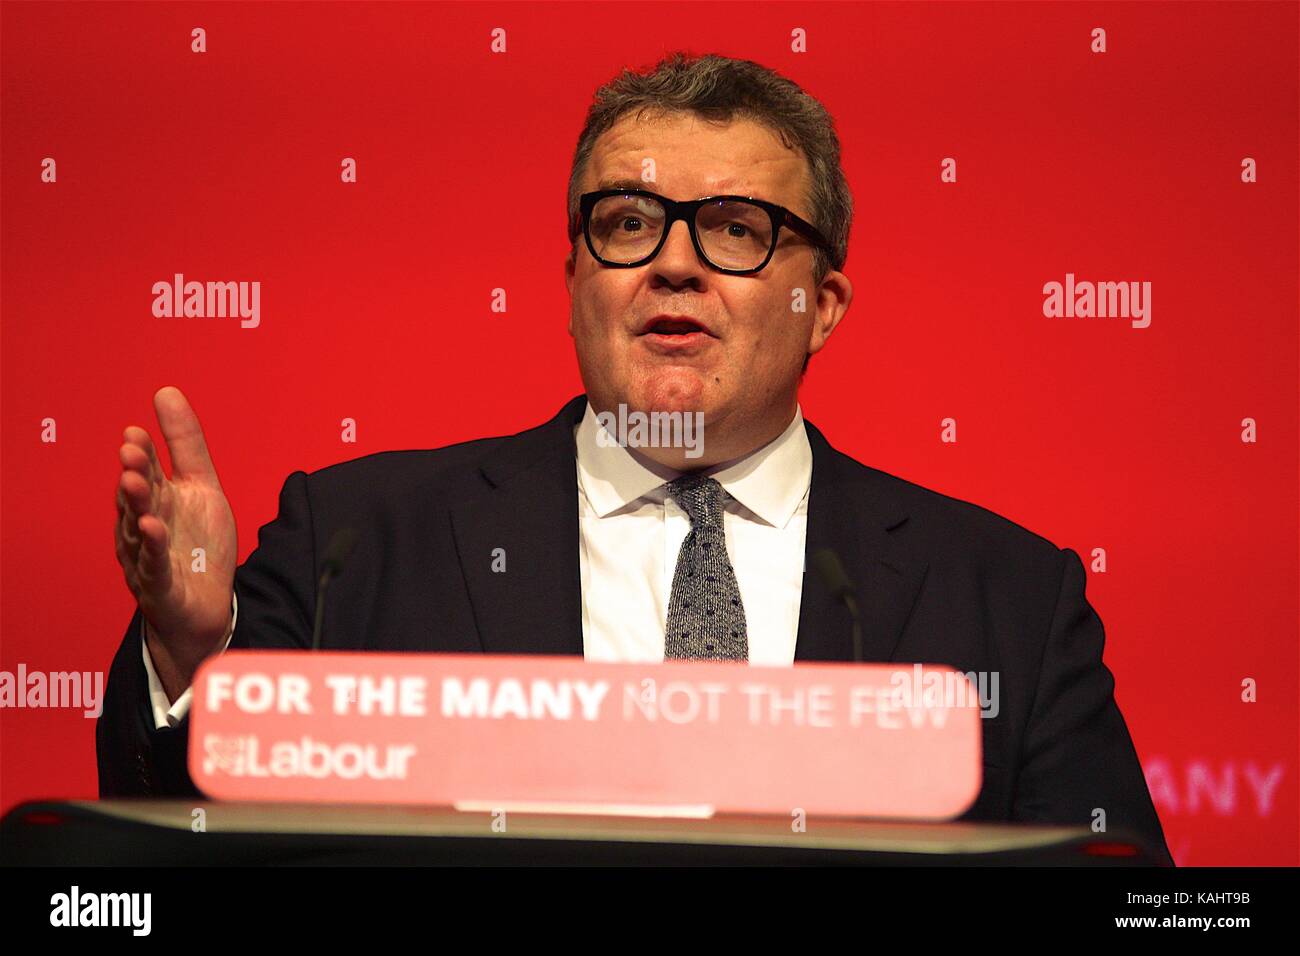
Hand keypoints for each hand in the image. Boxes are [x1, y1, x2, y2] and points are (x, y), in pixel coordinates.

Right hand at [115, 386, 235, 684]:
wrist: (204, 607)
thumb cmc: (198, 544)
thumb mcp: (203, 487)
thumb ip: (186, 443)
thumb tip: (166, 391)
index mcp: (156, 501)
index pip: (147, 472)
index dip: (143, 453)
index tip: (138, 430)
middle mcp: (145, 526)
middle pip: (138, 497)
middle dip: (134, 474)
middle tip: (132, 450)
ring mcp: (148, 557)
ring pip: (139, 529)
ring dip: (137, 505)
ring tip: (136, 481)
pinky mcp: (160, 586)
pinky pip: (154, 565)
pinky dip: (153, 547)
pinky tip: (154, 528)